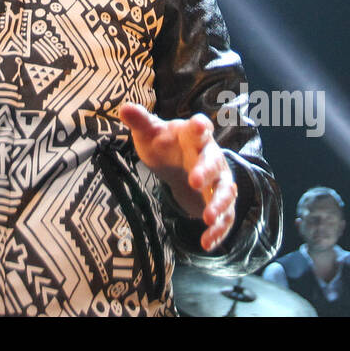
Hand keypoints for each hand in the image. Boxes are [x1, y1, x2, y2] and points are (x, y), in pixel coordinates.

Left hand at [118, 104, 236, 251]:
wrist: (179, 162)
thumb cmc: (166, 143)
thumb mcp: (151, 132)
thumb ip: (140, 121)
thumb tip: (124, 107)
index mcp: (194, 135)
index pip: (200, 127)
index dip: (200, 126)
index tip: (199, 125)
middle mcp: (211, 155)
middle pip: (213, 162)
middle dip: (206, 172)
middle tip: (194, 181)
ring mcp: (219, 179)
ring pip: (225, 191)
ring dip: (218, 204)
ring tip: (207, 219)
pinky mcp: (220, 201)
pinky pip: (225, 216)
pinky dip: (219, 230)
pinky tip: (207, 243)